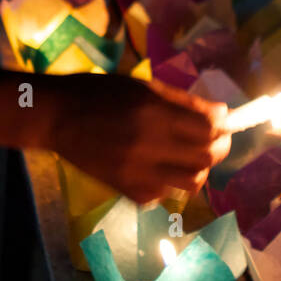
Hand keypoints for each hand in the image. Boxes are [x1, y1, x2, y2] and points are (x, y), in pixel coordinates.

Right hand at [41, 74, 231, 203]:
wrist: (57, 117)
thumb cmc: (100, 93)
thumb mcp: (143, 87)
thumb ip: (183, 103)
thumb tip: (222, 115)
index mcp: (154, 111)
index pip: (209, 127)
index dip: (223, 125)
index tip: (223, 121)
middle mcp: (149, 144)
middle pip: (206, 157)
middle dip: (218, 147)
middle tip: (215, 139)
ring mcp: (138, 172)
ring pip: (192, 182)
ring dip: (198, 168)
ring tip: (190, 156)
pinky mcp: (127, 190)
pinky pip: (164, 194)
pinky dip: (169, 182)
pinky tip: (160, 168)